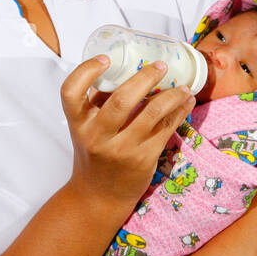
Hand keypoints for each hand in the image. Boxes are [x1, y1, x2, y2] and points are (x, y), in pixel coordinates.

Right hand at [61, 56, 195, 215]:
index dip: (86, 71)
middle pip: (121, 101)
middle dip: (145, 78)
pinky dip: (179, 112)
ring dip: (171, 96)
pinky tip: (186, 102)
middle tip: (161, 65)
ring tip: (183, 86)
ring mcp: (122, 149)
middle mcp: (97, 136)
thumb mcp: (87, 128)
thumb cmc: (94, 154)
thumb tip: (127, 65)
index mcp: (78, 123)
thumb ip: (99, 101)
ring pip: (151, 114)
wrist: (99, 196)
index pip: (70, 92)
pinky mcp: (143, 159)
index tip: (106, 58)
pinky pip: (165, 129)